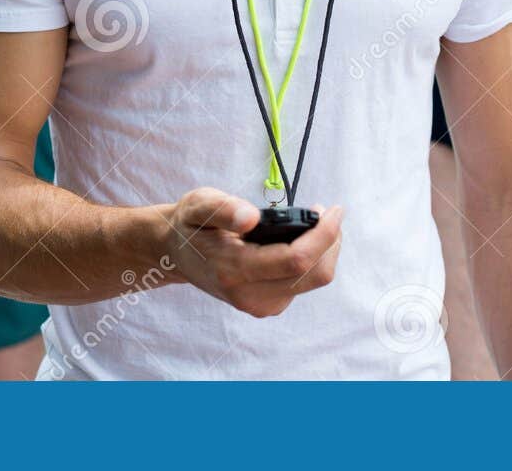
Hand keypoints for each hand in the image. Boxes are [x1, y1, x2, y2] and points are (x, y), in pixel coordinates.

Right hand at [164, 187, 342, 317]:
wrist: (177, 254)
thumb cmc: (192, 224)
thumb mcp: (199, 205)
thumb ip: (223, 208)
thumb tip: (251, 216)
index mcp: (233, 270)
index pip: (295, 260)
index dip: (323, 235)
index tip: (334, 209)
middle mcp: (249, 295)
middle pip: (313, 274)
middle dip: (330, 240)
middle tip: (326, 211)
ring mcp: (259, 305)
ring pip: (314, 279)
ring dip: (324, 249)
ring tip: (313, 222)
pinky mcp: (268, 306)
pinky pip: (305, 283)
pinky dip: (312, 259)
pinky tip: (299, 240)